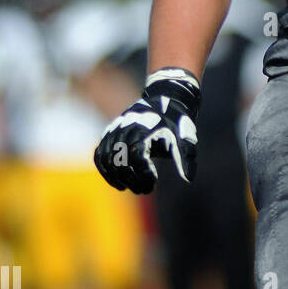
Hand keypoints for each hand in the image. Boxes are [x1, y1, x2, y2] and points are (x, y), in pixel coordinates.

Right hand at [94, 68, 199, 193]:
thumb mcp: (185, 138)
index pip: (137, 157)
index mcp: (144, 130)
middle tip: (143, 189)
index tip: (153, 182)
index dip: (143, 174)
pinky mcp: (109, 133)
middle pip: (120, 161)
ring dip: (115, 177)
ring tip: (127, 188)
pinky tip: (115, 180)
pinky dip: (104, 169)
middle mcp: (125, 129)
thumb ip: (186, 158)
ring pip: (107, 159)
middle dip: (131, 180)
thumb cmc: (176, 121)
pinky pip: (99, 154)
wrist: (164, 98)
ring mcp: (114, 131)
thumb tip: (188, 179)